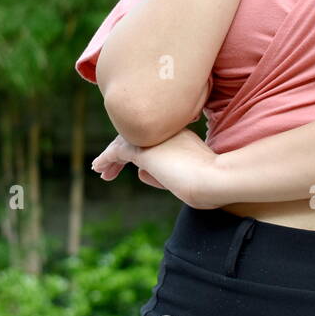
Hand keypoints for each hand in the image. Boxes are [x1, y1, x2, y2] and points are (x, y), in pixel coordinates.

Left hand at [92, 128, 222, 208]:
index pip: (153, 138)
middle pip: (136, 137)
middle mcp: (166, 131)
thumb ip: (166, 172)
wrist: (215, 180)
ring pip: (125, 143)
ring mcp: (155, 139)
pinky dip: (106, 159)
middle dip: (122, 151)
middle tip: (111, 168)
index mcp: (180, 134)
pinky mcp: (144, 151)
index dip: (140, 148)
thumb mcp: (188, 176)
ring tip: (100, 170)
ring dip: (111, 157)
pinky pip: (117, 152)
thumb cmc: (210, 183)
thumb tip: (141, 173)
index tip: (136, 163)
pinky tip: (98, 168)